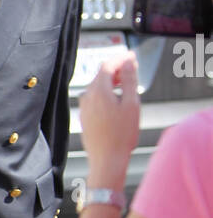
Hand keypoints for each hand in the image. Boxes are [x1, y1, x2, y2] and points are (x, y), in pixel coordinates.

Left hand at [79, 51, 139, 186]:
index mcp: (98, 91)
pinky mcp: (85, 117)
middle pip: (101, 74)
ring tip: (126, 83)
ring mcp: (84, 108)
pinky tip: (116, 100)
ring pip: (97, 86)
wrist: (107, 160)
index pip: (108, 65)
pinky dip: (106, 93)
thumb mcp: (131, 104)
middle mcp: (87, 97)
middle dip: (117, 68)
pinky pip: (95, 98)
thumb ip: (129, 80)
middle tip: (132, 67)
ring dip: (111, 81)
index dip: (121, 58)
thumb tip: (128, 62)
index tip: (132, 56)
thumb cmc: (121, 136)